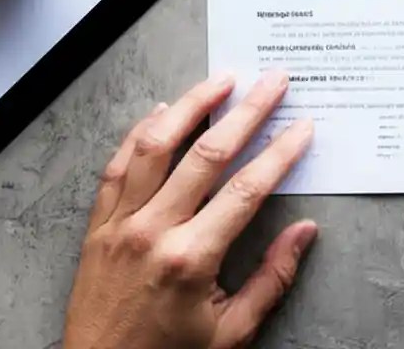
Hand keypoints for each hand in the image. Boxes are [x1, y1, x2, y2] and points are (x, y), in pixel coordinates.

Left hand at [64, 71, 316, 348]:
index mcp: (191, 259)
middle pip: (207, 155)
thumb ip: (272, 279)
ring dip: (191, 107)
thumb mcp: (232, 333)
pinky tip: (160, 112)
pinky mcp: (98, 227)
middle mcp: (152, 232)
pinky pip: (118, 167)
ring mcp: (120, 225)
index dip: (279, 153)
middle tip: (273, 83)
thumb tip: (305, 233)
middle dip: (247, 113)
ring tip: (221, 81)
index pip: (247, 189)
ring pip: (156, 147)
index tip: (302, 128)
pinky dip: (139, 134)